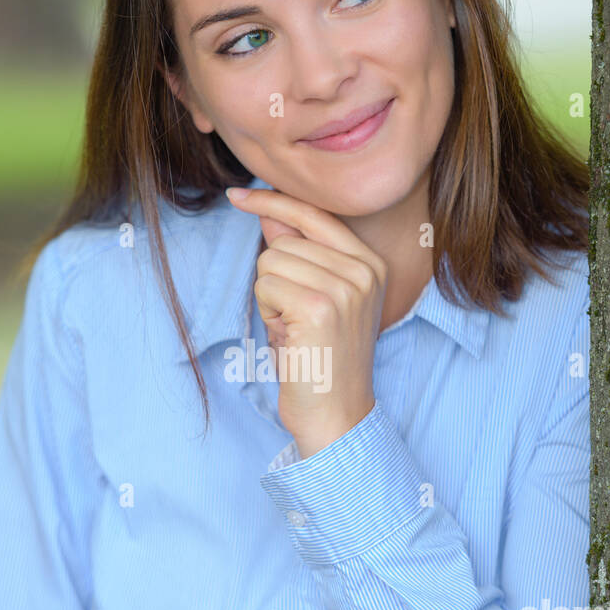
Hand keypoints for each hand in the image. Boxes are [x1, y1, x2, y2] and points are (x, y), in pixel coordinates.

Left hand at [225, 186, 386, 457]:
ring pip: (271, 261)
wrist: (336, 413)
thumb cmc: (321, 358)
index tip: (238, 195)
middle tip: (295, 319)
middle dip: (275, 280)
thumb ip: (298, 254)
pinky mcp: (318, 306)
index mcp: (371, 263)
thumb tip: (269, 214)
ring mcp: (344, 286)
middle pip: (284, 242)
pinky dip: (267, 312)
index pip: (314, 214)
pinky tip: (289, 337)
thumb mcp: (316, 298)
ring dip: (270, 298)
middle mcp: (364, 270)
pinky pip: (266, 284)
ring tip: (294, 329)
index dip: (273, 203)